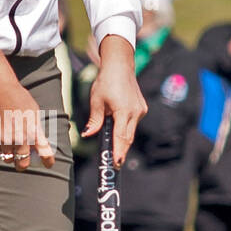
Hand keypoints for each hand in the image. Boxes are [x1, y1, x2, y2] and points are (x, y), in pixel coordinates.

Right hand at [0, 77, 54, 171]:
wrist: (0, 89)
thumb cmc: (20, 99)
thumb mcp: (34, 113)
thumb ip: (36, 130)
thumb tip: (38, 145)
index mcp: (32, 131)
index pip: (44, 153)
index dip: (48, 161)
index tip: (48, 164)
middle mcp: (19, 138)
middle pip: (22, 164)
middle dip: (23, 164)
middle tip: (23, 162)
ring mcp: (4, 138)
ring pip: (7, 158)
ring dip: (10, 155)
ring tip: (11, 146)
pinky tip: (1, 137)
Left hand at [80, 36, 147, 166]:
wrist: (120, 66)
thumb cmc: (106, 81)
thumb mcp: (96, 101)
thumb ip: (94, 120)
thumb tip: (88, 134)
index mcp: (123, 110)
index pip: (121, 136)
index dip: (118, 151)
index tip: (116, 162)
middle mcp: (135, 112)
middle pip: (128, 138)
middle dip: (121, 152)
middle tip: (115, 164)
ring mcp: (140, 110)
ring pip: (131, 132)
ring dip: (123, 141)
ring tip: (116, 153)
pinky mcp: (142, 108)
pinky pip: (133, 123)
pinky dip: (126, 130)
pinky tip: (119, 133)